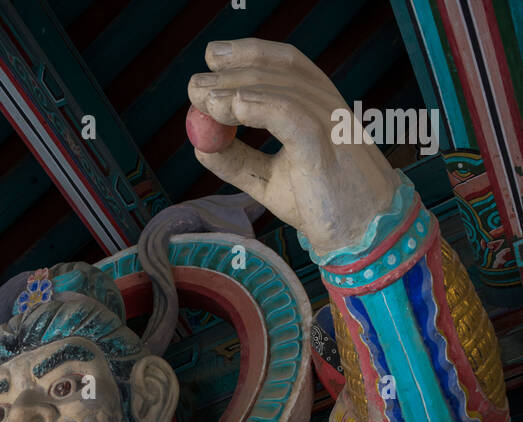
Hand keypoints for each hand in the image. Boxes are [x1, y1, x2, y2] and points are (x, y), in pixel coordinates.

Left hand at [188, 39, 398, 258]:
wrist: (360, 235)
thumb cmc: (321, 204)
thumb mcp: (271, 180)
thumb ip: (239, 161)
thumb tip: (200, 146)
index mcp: (317, 105)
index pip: (283, 63)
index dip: (247, 53)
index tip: (211, 57)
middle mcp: (326, 105)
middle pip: (276, 71)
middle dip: (231, 71)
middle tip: (194, 84)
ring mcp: (329, 124)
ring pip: (281, 90)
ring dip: (237, 89)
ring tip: (203, 99)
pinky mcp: (325, 150)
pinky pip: (291, 118)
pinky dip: (261, 107)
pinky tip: (234, 106)